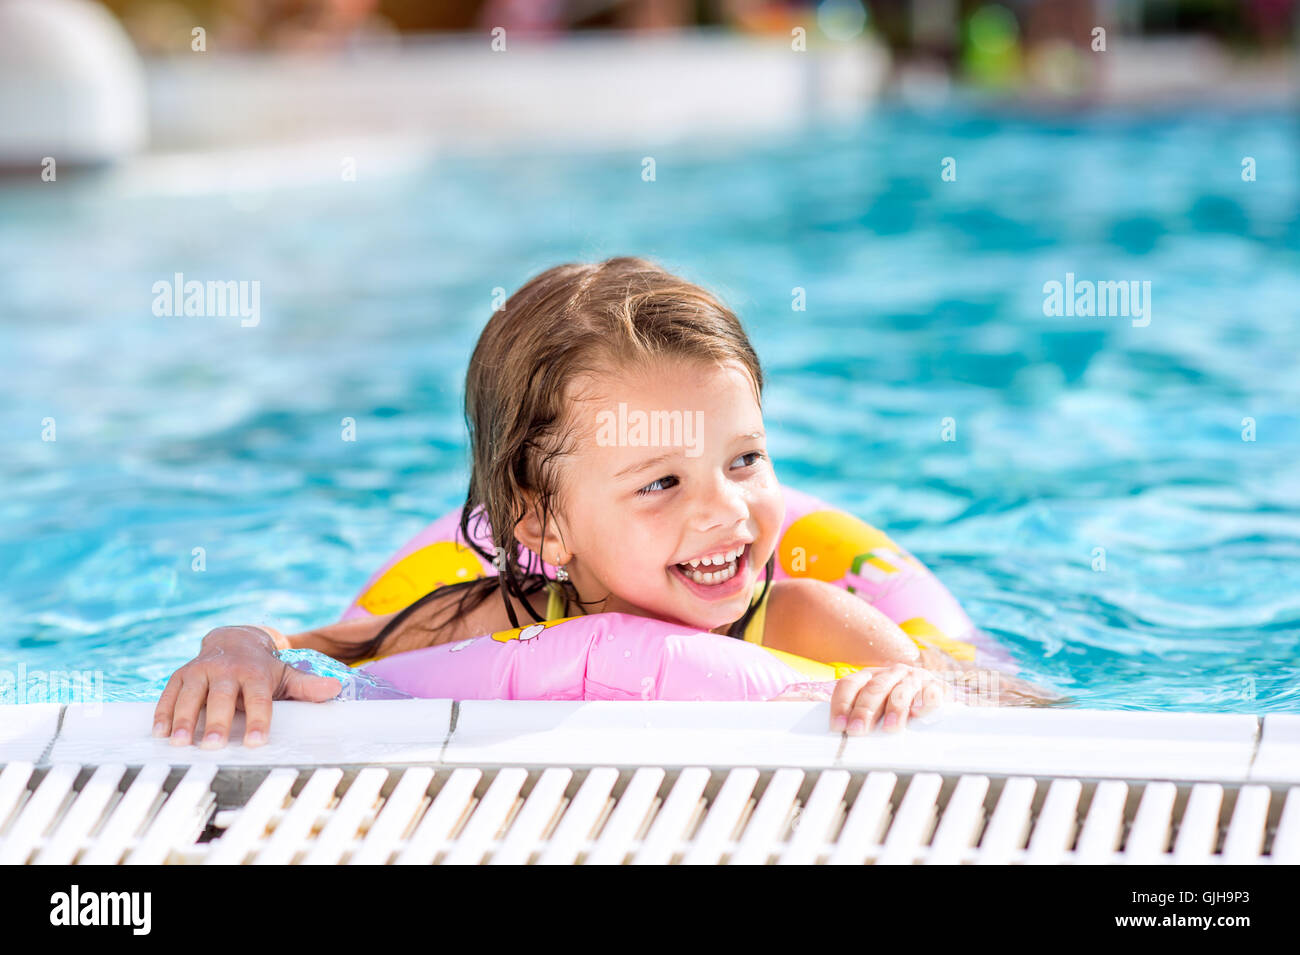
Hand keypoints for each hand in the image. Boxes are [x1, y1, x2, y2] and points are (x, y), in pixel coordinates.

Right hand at [152, 625, 342, 748]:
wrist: (235, 639)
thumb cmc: (263, 668)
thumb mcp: (286, 674)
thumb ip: (307, 685)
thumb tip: (335, 689)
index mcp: (254, 673)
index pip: (259, 698)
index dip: (259, 720)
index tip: (258, 743)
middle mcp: (226, 670)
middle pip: (221, 697)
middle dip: (218, 721)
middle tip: (214, 746)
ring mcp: (200, 670)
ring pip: (191, 695)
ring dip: (184, 718)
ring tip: (180, 742)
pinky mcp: (180, 675)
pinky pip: (168, 694)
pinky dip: (163, 712)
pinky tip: (159, 733)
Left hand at [830, 663, 952, 734]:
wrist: (934, 694)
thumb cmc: (898, 705)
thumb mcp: (877, 707)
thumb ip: (860, 717)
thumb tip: (841, 736)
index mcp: (870, 677)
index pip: (849, 685)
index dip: (841, 704)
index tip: (838, 726)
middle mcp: (890, 674)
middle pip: (873, 689)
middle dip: (864, 711)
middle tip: (857, 730)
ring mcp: (914, 678)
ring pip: (900, 691)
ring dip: (894, 710)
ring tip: (889, 728)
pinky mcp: (936, 687)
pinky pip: (930, 694)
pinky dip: (925, 704)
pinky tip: (919, 714)